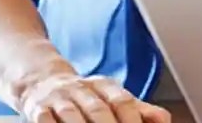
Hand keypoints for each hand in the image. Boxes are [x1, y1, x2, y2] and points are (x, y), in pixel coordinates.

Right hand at [18, 71, 170, 122]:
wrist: (42, 82)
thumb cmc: (85, 97)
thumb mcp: (112, 97)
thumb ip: (139, 110)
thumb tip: (164, 121)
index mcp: (106, 86)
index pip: (123, 102)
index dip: (132, 120)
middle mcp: (83, 89)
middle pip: (99, 110)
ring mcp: (59, 98)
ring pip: (72, 114)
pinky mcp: (37, 108)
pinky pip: (44, 119)